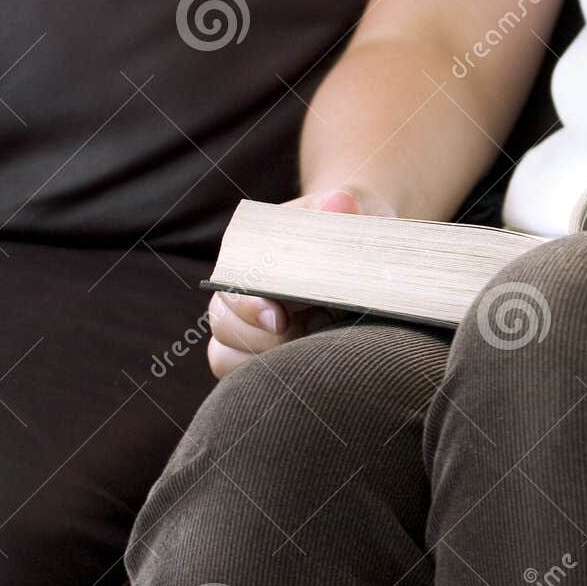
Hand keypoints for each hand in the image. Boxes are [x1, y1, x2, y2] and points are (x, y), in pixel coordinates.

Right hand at [205, 185, 396, 379]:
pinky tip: (313, 375)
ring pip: (228, 358)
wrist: (362, 248)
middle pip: (224, 327)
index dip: (249, 306)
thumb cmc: (353, 227)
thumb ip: (348, 204)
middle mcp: (242, 291)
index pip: (231, 285)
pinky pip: (250, 379)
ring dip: (267, 364)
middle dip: (260, 341)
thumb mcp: (356, 208)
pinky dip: (274, 382)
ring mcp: (252, 327)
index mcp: (251, 254)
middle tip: (308, 342)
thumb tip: (338, 204)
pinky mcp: (269, 354)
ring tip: (317, 355)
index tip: (279, 319)